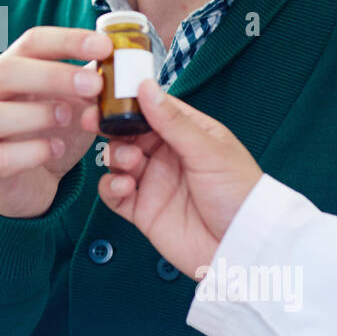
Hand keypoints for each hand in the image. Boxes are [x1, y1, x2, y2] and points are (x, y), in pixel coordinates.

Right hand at [0, 26, 111, 217]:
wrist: (26, 186)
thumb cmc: (48, 135)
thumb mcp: (73, 104)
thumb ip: (90, 84)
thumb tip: (124, 62)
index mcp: (8, 70)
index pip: (31, 42)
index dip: (67, 40)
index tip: (105, 46)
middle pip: (5, 72)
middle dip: (52, 75)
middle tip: (94, 86)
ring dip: (36, 114)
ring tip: (69, 118)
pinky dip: (31, 153)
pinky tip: (56, 150)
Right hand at [97, 78, 263, 276]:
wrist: (240, 247)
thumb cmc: (239, 194)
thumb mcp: (209, 151)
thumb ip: (174, 121)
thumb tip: (146, 87)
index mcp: (188, 133)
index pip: (153, 107)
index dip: (129, 99)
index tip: (108, 94)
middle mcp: (167, 155)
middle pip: (128, 132)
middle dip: (110, 126)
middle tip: (96, 122)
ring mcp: (153, 182)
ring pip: (117, 159)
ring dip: (115, 156)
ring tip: (130, 163)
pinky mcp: (142, 209)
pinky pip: (114, 193)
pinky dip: (111, 187)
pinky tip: (124, 187)